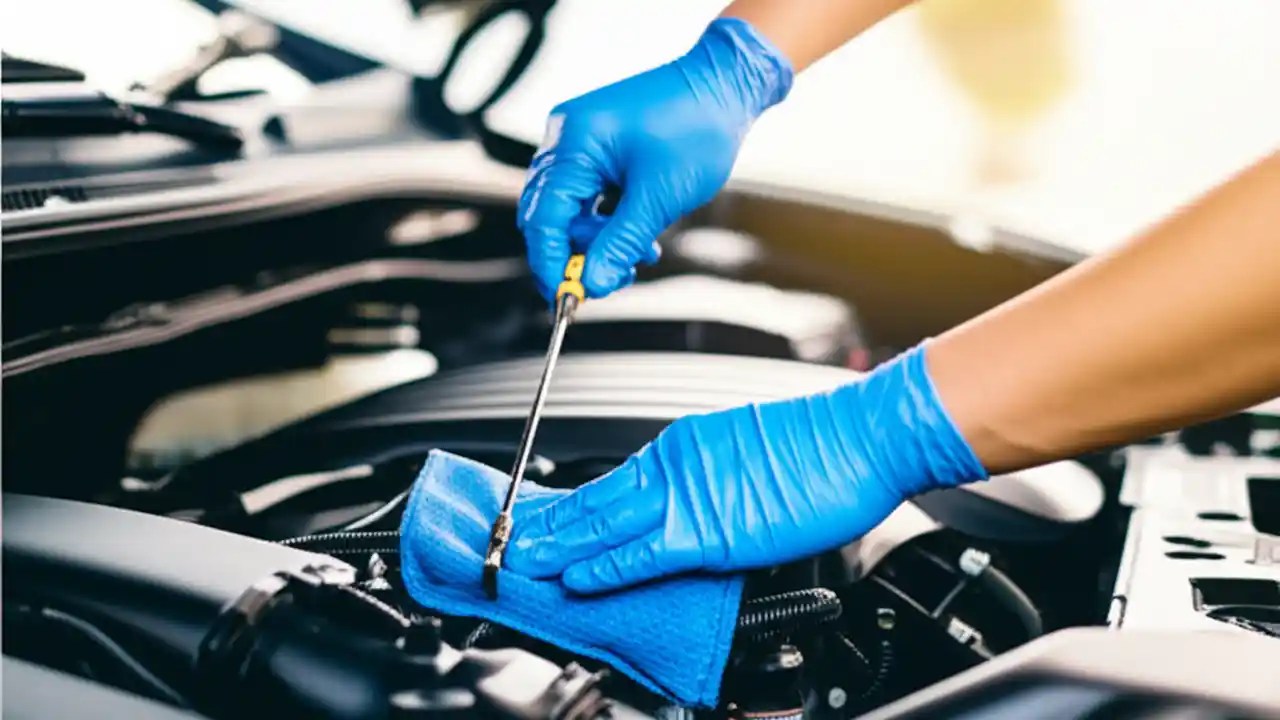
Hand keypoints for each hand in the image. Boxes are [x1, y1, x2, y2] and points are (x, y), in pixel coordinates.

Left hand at [507, 346, 986, 593]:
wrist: (860, 438)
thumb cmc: (820, 448)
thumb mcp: (745, 455)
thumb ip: (707, 482)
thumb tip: (688, 509)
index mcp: (681, 448)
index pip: (610, 482)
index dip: (569, 505)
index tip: (539, 519)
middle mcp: (673, 467)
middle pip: (592, 499)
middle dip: (544, 523)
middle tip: (501, 538)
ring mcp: (687, 498)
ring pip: (603, 523)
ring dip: (556, 544)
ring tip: (516, 558)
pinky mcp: (709, 530)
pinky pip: (641, 552)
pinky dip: (603, 565)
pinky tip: (574, 576)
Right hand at [518, 17, 792, 300]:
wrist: (726, 85)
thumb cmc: (698, 129)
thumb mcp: (659, 198)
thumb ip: (619, 244)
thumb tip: (591, 284)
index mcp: (574, 142)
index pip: (543, 216)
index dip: (550, 263)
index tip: (565, 299)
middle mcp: (566, 138)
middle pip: (548, 214)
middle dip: (575, 255)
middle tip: (604, 285)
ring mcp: (579, 140)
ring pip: (569, 209)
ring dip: (597, 241)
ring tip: (637, 258)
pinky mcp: (596, 147)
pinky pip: (586, 195)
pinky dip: (606, 222)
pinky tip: (638, 239)